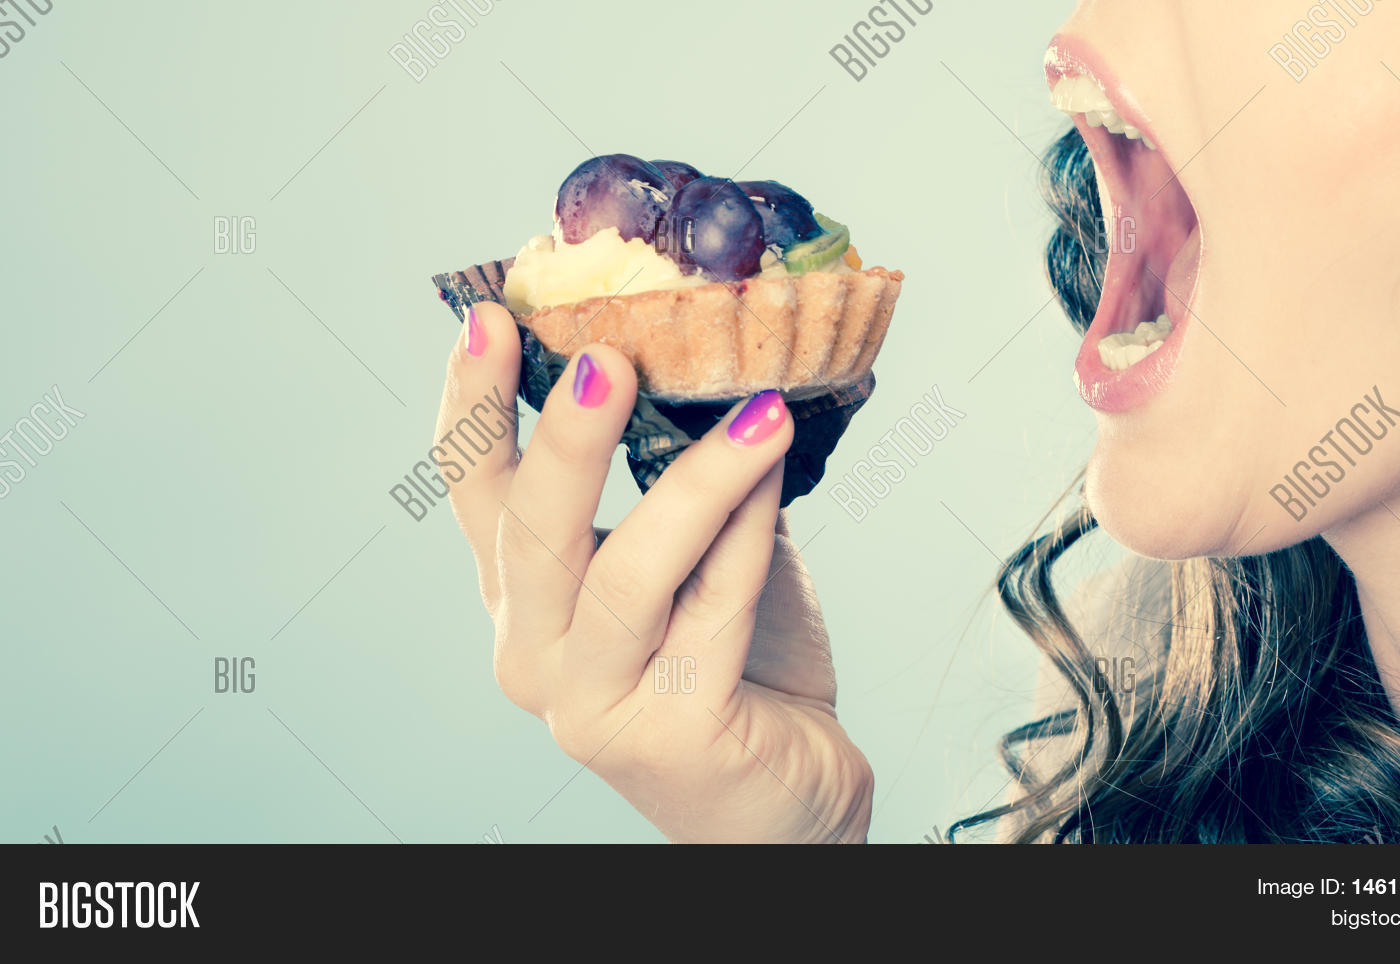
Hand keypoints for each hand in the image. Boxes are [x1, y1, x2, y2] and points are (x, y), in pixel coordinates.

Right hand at [436, 302, 873, 842]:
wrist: (783, 798)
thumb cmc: (733, 666)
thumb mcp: (685, 558)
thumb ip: (672, 481)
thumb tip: (704, 358)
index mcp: (526, 600)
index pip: (476, 494)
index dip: (472, 406)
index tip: (488, 317)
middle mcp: (538, 653)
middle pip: (530, 535)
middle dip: (565, 441)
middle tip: (607, 358)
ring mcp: (595, 703)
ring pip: (626, 577)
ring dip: (693, 486)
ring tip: (756, 411)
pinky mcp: (672, 735)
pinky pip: (713, 614)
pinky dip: (748, 539)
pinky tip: (776, 480)